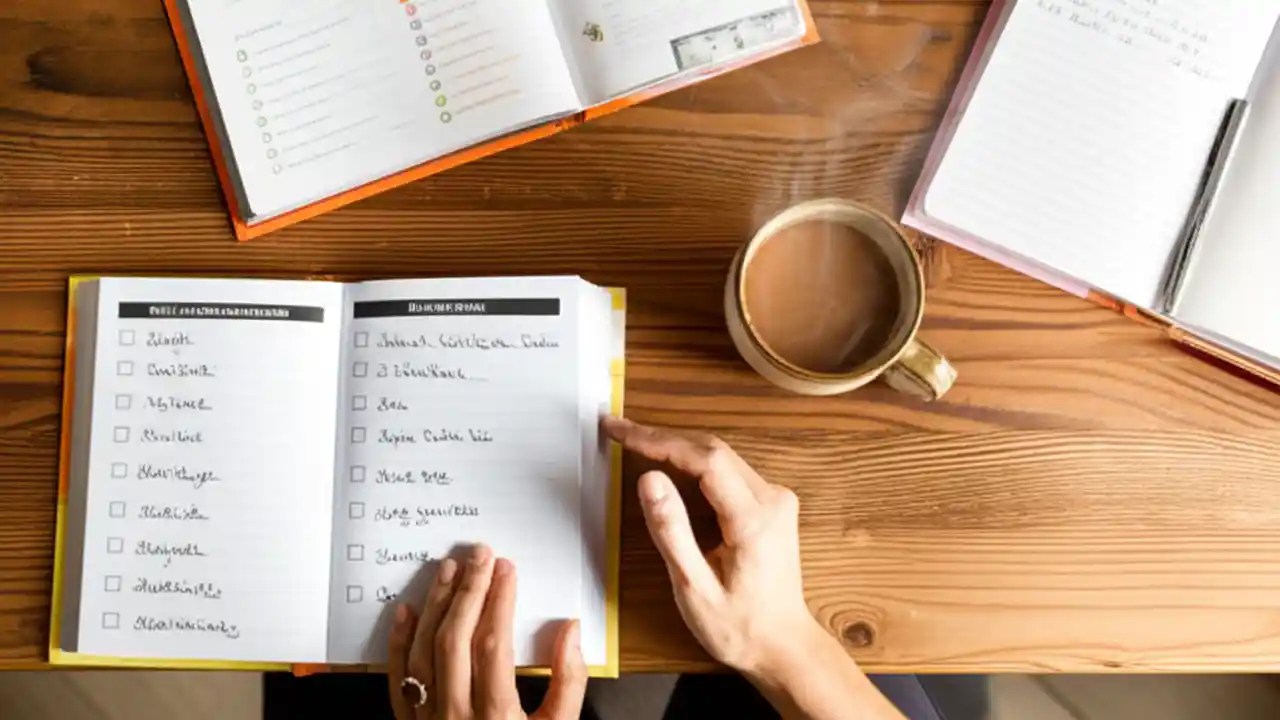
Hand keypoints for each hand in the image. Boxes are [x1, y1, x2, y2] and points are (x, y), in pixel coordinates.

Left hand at [387, 546, 587, 719]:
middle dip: (469, 591)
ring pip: (423, 652)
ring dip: (435, 606)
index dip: (500, 601)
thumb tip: (570, 631)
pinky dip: (398, 642)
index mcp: (495, 717)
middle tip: (479, 555)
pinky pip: (397, 678)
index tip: (507, 569)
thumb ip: (568, 683)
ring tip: (448, 571)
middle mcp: (454, 716)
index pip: (493, 644)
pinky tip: (405, 611)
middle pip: (455, 640)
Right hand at [602, 417, 818, 675]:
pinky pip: (727, 470)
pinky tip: (667, 461)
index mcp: (754, 518)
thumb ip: (671, 531)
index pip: (704, 459)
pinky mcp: (771, 504)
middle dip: (661, 437)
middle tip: (616, 430)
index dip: (658, 440)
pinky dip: (693, 461)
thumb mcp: (694, 588)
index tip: (620, 431)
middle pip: (712, 449)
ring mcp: (775, 498)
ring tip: (633, 439)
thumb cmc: (740, 627)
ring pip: (720, 455)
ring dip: (676, 445)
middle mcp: (772, 498)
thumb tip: (648, 480)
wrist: (784, 647)